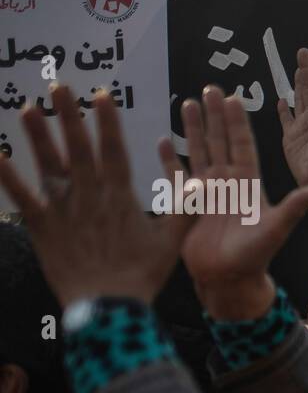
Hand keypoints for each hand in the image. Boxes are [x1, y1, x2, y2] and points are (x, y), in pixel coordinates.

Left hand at [0, 85, 187, 305]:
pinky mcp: (42, 226)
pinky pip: (20, 197)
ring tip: (27, 109)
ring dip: (37, 136)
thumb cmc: (141, 274)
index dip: (107, 121)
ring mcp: (63, 210)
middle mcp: (89, 196)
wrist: (108, 305)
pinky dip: (7, 176)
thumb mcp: (172, 242)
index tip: (101, 95)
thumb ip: (186, 210)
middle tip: (59, 87)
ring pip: (48, 165)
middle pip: (78, 148)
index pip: (113, 150)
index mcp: (120, 197)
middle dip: (68, 115)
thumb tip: (203, 183)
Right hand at [159, 86, 307, 319]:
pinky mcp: (189, 204)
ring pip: (199, 152)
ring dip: (194, 129)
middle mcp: (228, 182)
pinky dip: (169, 159)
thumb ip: (293, 207)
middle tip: (210, 88)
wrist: (229, 278)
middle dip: (215, 116)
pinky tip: (164, 141)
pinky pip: (176, 176)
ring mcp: (207, 191)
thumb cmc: (255, 256)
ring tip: (188, 103)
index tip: (233, 98)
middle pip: (220, 141)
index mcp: (248, 183)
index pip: (243, 145)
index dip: (237, 123)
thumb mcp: (276, 228)